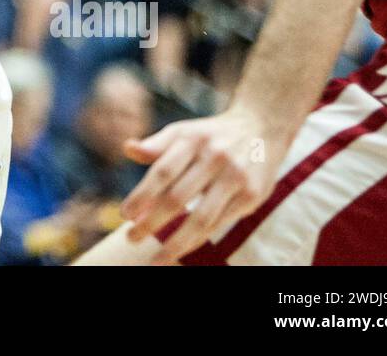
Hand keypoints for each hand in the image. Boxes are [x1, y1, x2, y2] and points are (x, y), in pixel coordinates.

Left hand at [120, 105, 288, 264]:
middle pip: (177, 198)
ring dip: (176, 242)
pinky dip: (200, 238)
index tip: (125, 215)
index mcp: (191, 140)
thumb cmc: (210, 135)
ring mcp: (235, 177)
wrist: (262, 127)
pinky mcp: (252, 194)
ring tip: (156, 260)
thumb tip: (128, 148)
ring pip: (201, 218)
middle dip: (152, 222)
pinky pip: (221, 223)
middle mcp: (214, 157)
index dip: (141, 196)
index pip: (162, 172)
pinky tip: (183, 248)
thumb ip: (156, 145)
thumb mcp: (183, 132)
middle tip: (131, 238)